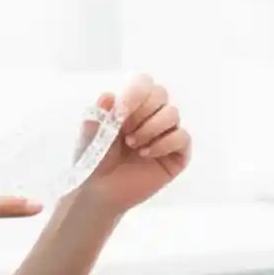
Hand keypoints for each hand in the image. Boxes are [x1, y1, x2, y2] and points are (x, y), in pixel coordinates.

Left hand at [74, 74, 191, 214]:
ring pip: (173, 114)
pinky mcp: (177, 155)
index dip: (136, 92)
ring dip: (151, 127)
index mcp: (132, 106)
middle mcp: (152, 116)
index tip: (120, 110)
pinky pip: (183, 137)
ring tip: (133, 144)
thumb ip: (99, 114)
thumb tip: (109, 96)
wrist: (100, 191)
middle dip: (142, 111)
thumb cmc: (95, 159)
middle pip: (161, 94)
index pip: (145, 83)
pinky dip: (164, 143)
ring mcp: (166, 135)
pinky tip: (146, 153)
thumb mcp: (90, 134)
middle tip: (125, 131)